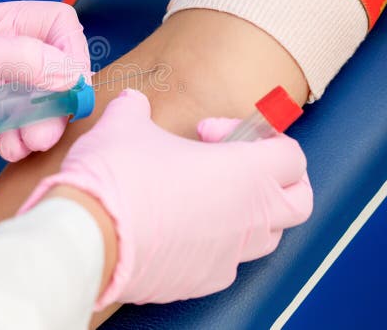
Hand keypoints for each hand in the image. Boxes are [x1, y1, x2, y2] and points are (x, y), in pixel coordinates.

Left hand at [0, 1, 89, 185]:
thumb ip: (21, 58)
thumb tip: (71, 73)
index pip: (56, 24)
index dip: (72, 50)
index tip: (72, 85)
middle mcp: (1, 53)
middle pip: (56, 68)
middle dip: (58, 99)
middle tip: (47, 128)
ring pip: (43, 102)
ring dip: (42, 124)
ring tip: (25, 144)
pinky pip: (23, 128)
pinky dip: (24, 140)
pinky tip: (8, 150)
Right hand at [20, 89, 312, 308]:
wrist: (88, 237)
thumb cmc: (117, 177)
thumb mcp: (124, 123)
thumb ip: (136, 108)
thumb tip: (132, 103)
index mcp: (246, 175)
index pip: (291, 155)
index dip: (256, 135)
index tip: (208, 132)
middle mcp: (249, 219)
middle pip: (298, 202)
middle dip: (276, 180)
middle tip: (234, 166)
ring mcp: (228, 256)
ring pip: (264, 237)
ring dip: (245, 213)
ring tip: (202, 197)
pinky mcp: (202, 282)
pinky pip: (225, 263)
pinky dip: (214, 245)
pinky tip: (177, 230)